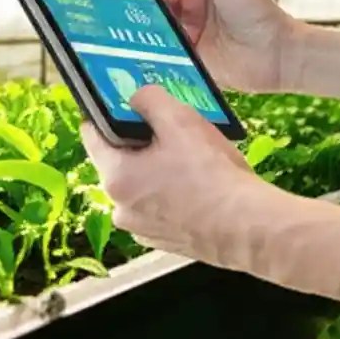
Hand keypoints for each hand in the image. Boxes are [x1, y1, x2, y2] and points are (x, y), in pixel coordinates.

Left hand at [79, 84, 274, 267]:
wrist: (247, 227)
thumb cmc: (211, 176)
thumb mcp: (179, 120)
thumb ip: (149, 99)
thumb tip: (137, 96)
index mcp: (115, 178)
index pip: (92, 134)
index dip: (108, 113)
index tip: (127, 104)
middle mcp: (121, 208)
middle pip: (120, 161)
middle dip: (142, 143)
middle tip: (173, 130)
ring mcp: (142, 229)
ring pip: (142, 185)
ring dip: (159, 170)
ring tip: (193, 159)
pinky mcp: (166, 241)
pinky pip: (161, 208)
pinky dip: (174, 195)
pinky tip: (200, 185)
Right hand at [133, 0, 297, 92]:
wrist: (277, 54)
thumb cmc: (255, 7)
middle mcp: (192, 9)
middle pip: (153, 2)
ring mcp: (189, 37)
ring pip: (153, 29)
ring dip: (136, 27)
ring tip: (111, 24)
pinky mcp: (189, 62)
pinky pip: (162, 55)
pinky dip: (146, 52)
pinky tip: (128, 50)